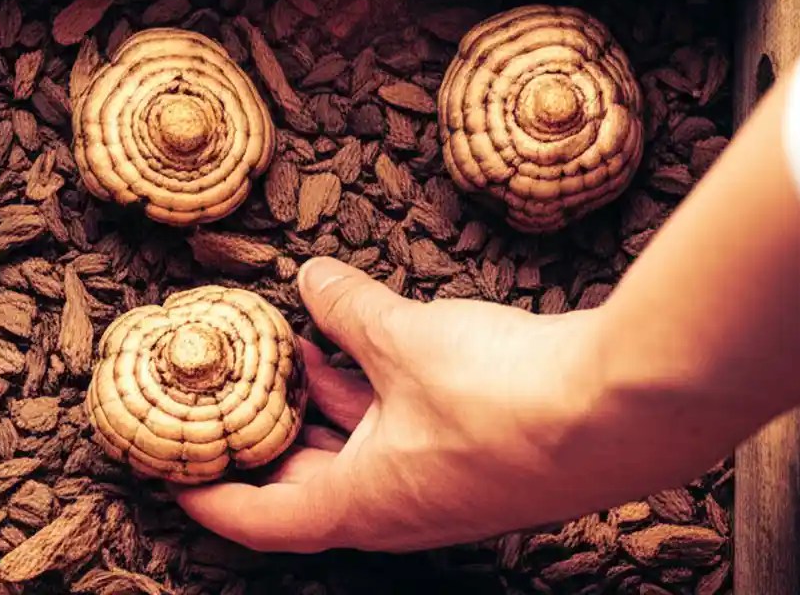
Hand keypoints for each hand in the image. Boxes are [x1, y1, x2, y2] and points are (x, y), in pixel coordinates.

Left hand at [171, 256, 608, 552]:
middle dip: (266, 442)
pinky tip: (364, 343)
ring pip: (358, 456)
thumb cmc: (511, 396)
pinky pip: (402, 434)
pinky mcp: (477, 459)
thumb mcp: (404, 338)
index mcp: (363, 504)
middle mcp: (400, 509)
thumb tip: (313, 279)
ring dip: (323, 409)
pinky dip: (372, 397)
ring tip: (290, 352)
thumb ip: (349, 309)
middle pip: (306, 487)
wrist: (627, 406)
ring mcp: (442, 489)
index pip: (260, 519)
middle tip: (227, 402)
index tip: (171, 478)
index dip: (208, 499)